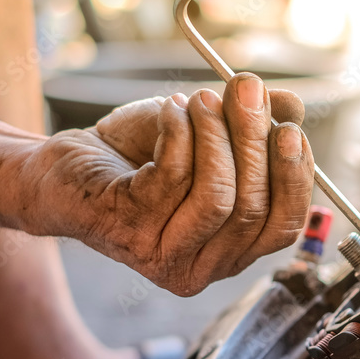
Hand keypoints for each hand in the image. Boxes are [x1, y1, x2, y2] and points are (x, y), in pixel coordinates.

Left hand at [21, 74, 313, 295]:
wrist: (64, 172)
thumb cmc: (140, 158)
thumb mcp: (207, 135)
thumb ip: (254, 126)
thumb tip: (292, 108)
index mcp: (232, 254)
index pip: (283, 229)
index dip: (294, 179)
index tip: (291, 130)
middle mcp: (203, 268)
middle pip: (252, 210)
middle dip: (254, 142)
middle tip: (247, 90)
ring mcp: (163, 256)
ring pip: (217, 198)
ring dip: (216, 136)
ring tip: (201, 98)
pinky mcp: (128, 232)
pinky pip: (172, 177)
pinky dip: (178, 133)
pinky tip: (171, 111)